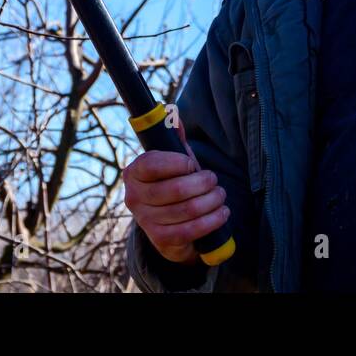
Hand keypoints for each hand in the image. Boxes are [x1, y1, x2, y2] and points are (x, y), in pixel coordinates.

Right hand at [122, 119, 228, 265]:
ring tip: (221, 195)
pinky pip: (190, 230)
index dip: (177, 162)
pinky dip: (211, 221)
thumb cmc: (172, 184)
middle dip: (203, 183)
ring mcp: (146, 221)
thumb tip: (173, 115)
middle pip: (175, 189)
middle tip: (214, 180)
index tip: (192, 164)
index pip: (152, 164)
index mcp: (133, 173)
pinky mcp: (161, 240)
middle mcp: (134, 197)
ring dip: (212, 201)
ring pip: (187, 209)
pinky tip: (221, 213)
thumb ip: (173, 138)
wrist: (168, 224)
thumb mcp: (172, 160)